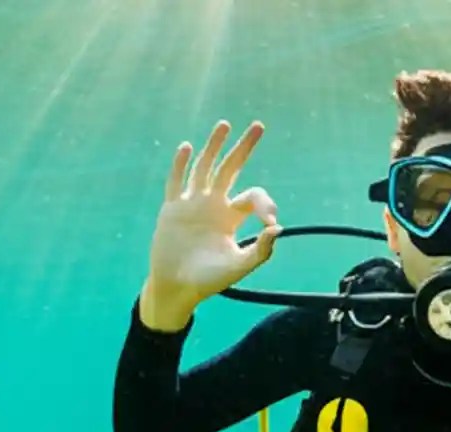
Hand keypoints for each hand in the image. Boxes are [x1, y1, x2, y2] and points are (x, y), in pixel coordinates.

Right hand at [141, 120, 280, 329]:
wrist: (177, 287)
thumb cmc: (210, 280)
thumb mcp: (239, 266)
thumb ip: (261, 251)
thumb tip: (279, 228)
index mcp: (232, 217)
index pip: (252, 196)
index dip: (265, 203)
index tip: (270, 221)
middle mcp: (213, 205)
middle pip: (230, 168)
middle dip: (244, 148)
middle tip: (259, 126)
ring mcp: (192, 204)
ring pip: (204, 168)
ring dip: (214, 146)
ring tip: (225, 125)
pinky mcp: (172, 210)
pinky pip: (176, 183)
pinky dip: (181, 165)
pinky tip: (187, 147)